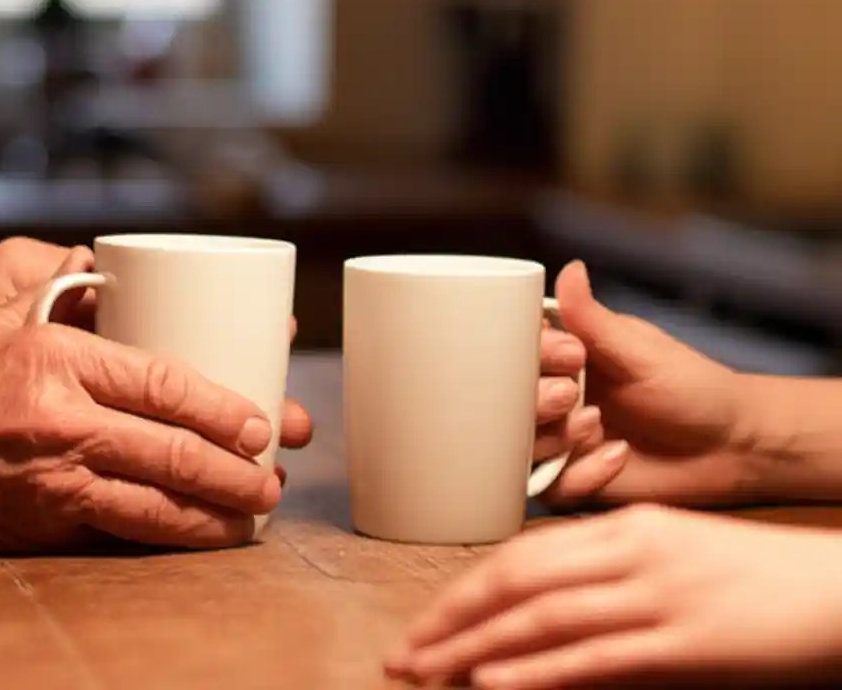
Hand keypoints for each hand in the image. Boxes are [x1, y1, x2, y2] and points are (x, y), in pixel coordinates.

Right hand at [0, 249, 286, 551]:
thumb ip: (55, 294)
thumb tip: (101, 263)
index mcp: (56, 358)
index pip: (163, 381)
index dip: (223, 406)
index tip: (259, 421)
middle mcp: (60, 418)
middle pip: (174, 448)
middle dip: (238, 467)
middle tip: (273, 473)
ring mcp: (52, 476)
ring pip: (157, 500)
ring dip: (217, 511)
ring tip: (255, 511)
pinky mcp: (42, 519)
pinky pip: (121, 530)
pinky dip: (171, 535)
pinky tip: (204, 535)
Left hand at [385, 505, 841, 688]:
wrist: (839, 593)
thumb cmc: (754, 577)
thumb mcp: (672, 555)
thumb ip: (605, 571)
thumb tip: (536, 611)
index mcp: (626, 526)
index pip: (521, 554)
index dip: (464, 589)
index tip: (424, 621)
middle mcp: (632, 553)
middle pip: (516, 581)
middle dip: (450, 619)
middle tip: (402, 654)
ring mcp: (657, 597)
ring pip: (542, 617)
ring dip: (474, 647)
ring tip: (426, 672)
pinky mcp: (686, 645)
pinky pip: (595, 656)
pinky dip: (538, 670)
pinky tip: (493, 681)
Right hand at [533, 261, 752, 507]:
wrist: (734, 446)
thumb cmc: (694, 387)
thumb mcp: (640, 350)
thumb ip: (593, 319)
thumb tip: (570, 268)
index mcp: (564, 361)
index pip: (519, 352)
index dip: (530, 355)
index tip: (567, 356)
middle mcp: (556, 400)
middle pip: (509, 403)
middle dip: (536, 401)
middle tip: (571, 397)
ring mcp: (561, 442)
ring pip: (522, 447)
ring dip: (554, 439)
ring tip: (597, 426)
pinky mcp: (575, 482)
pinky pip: (553, 487)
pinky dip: (582, 475)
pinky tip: (617, 457)